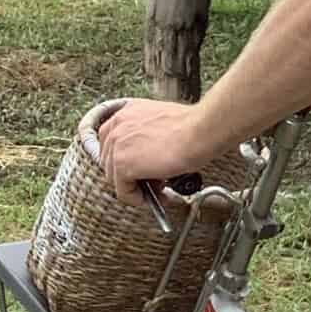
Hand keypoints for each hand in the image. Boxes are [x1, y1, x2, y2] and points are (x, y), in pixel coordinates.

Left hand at [94, 98, 225, 204]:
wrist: (200, 130)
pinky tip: (156, 197)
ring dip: (135, 187)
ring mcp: (116, 145)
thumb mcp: (162, 124)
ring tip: (158, 189)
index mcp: (126, 112)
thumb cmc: (192, 126)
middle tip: (153, 182)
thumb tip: (148, 157)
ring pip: (115, 178)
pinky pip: (123, 191)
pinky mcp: (122, 164)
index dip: (126, 159)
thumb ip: (147, 136)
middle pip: (111, 161)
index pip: (111, 142)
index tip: (139, 169)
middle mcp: (117, 125)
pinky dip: (138, 199)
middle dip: (131, 175)